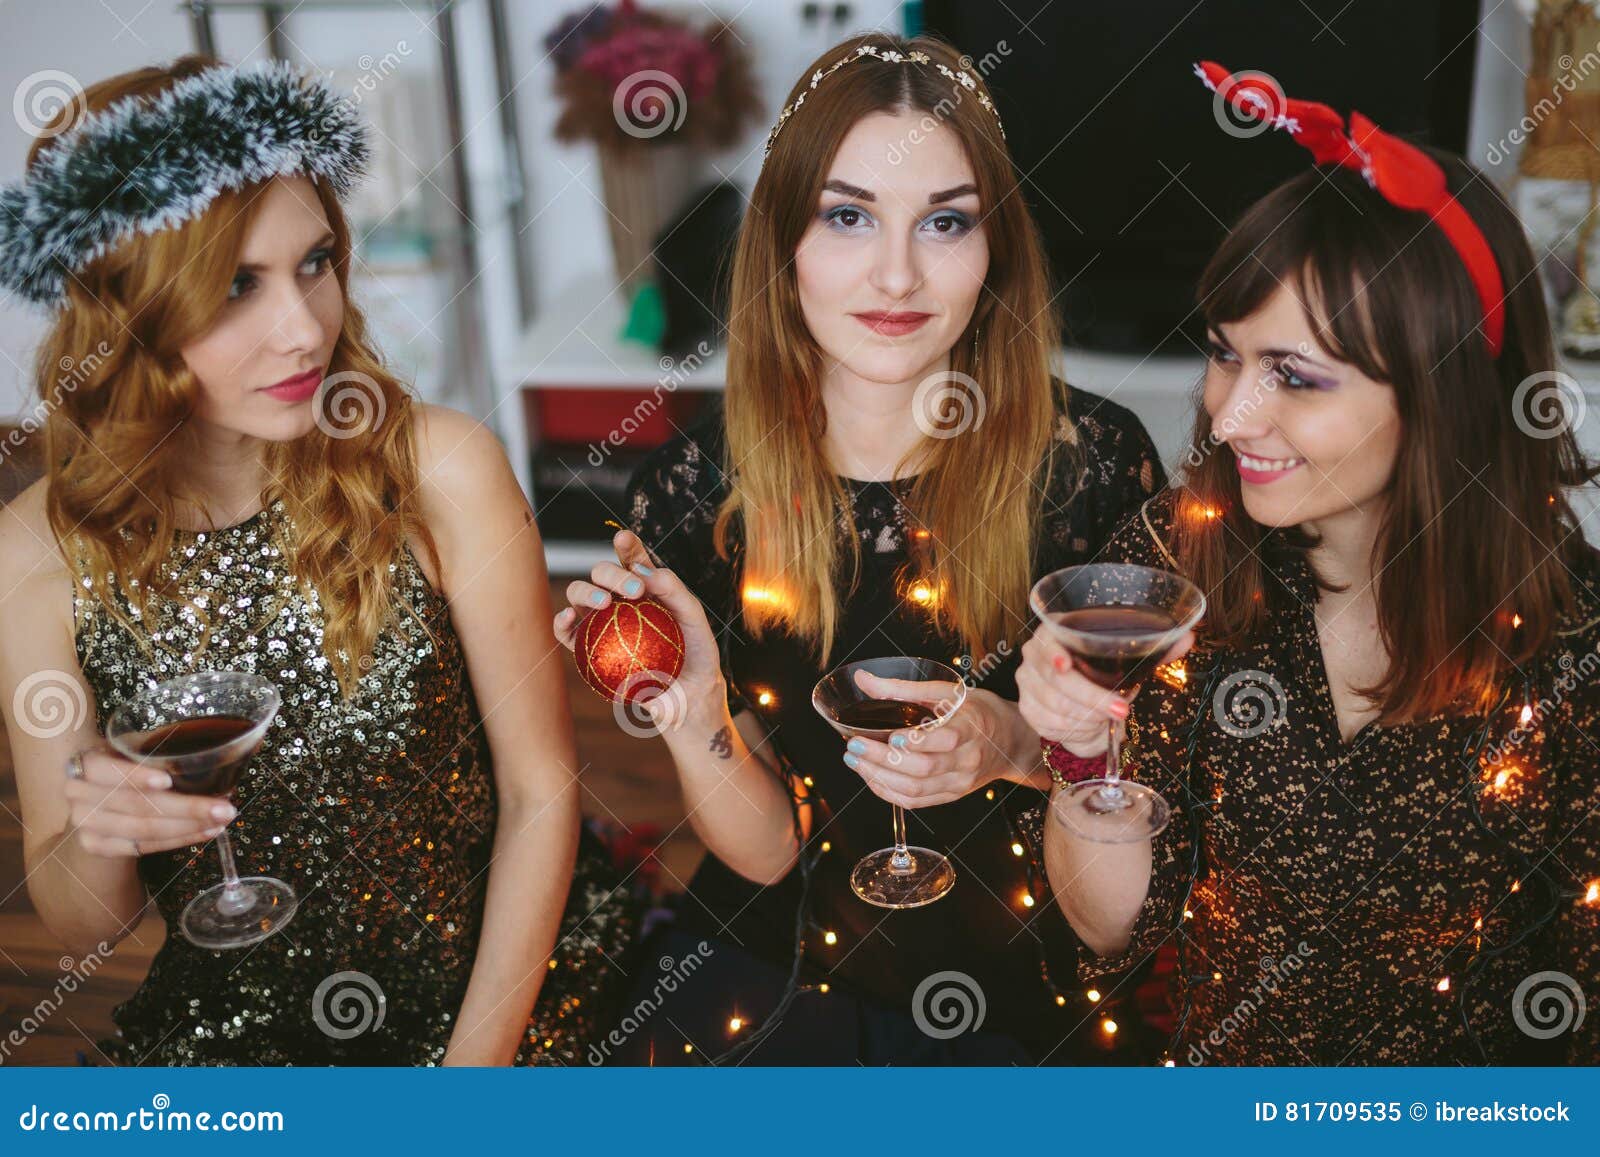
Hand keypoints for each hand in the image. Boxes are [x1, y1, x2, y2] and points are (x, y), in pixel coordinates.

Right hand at [63, 749, 233, 858]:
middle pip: (136, 805)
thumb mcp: (132, 749)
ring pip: (144, 829)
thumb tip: (212, 751)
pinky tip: (205, 832)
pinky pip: (143, 847)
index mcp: (85, 764)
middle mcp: (78, 795)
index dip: (137, 777)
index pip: (108, 771)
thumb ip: (156, 750)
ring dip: (189, 827)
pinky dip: (179, 840)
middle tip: (224, 808)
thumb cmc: (123, 765)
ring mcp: (85, 824)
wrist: (91, 796)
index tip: (168, 780)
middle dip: (186, 808)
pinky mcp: (97, 847)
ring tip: (221, 820)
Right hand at [553, 529, 724, 729]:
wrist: (688, 695)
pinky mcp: (588, 650)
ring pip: (579, 595)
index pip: (633, 559)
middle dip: (611, 572)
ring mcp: (601, 624)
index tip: (624, 538)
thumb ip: (675, 591)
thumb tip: (645, 572)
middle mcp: (619, 601)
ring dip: (585, 592)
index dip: (626, 545)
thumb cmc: (695, 653)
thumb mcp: (695, 619)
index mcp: (646, 587)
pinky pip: (568, 634)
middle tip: (635, 590)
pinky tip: (568, 618)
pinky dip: (561, 623)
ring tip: (605, 603)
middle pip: (601, 573)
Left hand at [840, 672, 1023, 808]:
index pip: (946, 741)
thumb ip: (905, 688)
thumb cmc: (978, 712)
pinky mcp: (950, 795)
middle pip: (923, 769)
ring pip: (916, 790)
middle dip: (883, 760)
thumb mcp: (949, 692)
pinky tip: (870, 776)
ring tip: (855, 760)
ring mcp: (959, 782)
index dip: (917, 742)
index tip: (891, 736)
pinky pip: (916, 801)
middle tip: (854, 745)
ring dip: (879, 777)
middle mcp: (967, 760)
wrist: (1009, 742)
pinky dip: (888, 792)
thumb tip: (863, 679)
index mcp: (971, 728)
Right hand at [1016, 625, 1192, 756]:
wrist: (1081, 702)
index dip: (1055, 654)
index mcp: (1053, 632)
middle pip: (1055, 680)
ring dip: (1087, 716)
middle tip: (1121, 710)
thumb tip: (1188, 636)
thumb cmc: (1101, 673)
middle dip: (1091, 698)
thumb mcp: (1126, 659)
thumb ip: (1155, 648)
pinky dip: (1075, 728)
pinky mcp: (1027, 709)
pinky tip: (1090, 724)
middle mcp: (1033, 655)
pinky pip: (1051, 724)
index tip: (1067, 666)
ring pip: (1056, 706)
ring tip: (1107, 717)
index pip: (1048, 640)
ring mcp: (1027, 683)